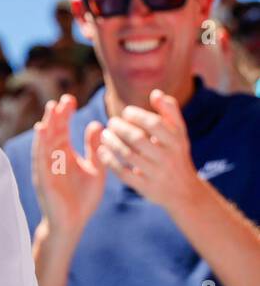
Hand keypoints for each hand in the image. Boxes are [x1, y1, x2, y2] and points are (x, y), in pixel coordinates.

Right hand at [31, 94, 105, 239]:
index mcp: (64, 154)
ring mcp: (45, 167)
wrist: (73, 223)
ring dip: (47, 125)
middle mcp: (52, 158)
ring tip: (51, 109)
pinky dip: (40, 143)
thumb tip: (97, 124)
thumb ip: (94, 148)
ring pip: (44, 141)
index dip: (65, 114)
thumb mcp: (95, 169)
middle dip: (57, 115)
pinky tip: (42, 131)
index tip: (71, 99)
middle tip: (64, 99)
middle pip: (52, 131)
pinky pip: (40, 157)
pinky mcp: (43, 177)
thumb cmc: (83, 198)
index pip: (62, 129)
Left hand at [98, 89, 201, 211]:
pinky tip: (101, 151)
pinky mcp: (145, 188)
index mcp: (176, 141)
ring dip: (112, 143)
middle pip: (138, 139)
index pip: (154, 124)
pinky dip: (110, 161)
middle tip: (111, 122)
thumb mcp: (179, 134)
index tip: (126, 112)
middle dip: (120, 128)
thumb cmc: (176, 154)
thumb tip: (156, 93)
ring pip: (128, 156)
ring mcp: (156, 174)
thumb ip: (169, 112)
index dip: (137, 115)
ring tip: (104, 134)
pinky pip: (123, 174)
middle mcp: (167, 157)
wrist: (185, 192)